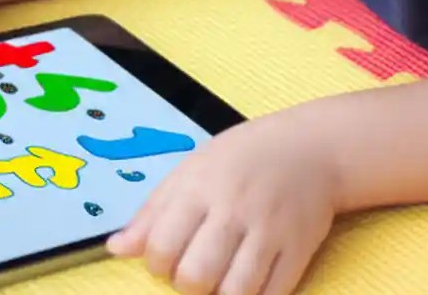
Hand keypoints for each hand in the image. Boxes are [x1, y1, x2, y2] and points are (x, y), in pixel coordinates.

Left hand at [107, 112, 337, 294]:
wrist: (311, 148)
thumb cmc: (241, 158)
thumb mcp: (191, 170)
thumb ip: (153, 212)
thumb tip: (116, 249)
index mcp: (199, 187)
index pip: (162, 246)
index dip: (156, 264)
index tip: (166, 258)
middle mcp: (233, 210)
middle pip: (195, 276)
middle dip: (186, 285)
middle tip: (193, 273)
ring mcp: (269, 231)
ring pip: (234, 292)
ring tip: (218, 282)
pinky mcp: (298, 250)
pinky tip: (246, 285)